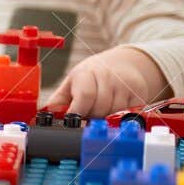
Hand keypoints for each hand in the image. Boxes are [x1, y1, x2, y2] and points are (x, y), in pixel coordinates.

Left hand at [46, 46, 168, 118]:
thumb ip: (58, 102)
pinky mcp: (139, 92)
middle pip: (99, 107)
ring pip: (113, 112)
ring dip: (104, 118)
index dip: (78, 111)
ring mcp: (125, 84)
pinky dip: (119, 116)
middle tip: (87, 114)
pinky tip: (113, 109)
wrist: (122, 65)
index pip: (85, 95)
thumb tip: (43, 117)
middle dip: (91, 116)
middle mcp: (107, 75)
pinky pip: (128, 113)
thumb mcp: (71, 84)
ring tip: (99, 110)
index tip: (74, 119)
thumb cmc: (91, 77)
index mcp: (86, 73)